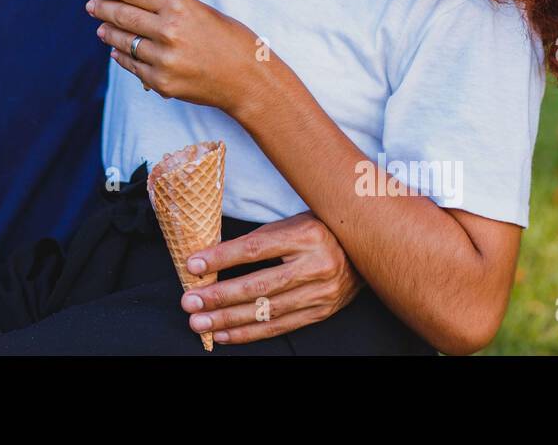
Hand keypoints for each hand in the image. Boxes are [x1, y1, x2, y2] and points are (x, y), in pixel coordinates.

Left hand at [86, 0, 268, 115]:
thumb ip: (169, 4)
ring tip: (101, 28)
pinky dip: (121, 56)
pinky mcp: (161, 83)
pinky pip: (132, 66)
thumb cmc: (229, 40)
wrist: (248, 80)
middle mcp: (168, 31)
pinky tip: (116, 50)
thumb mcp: (201, 11)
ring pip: (122, 42)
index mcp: (180, 5)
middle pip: (122, 15)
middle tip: (91, 5)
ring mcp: (163, 59)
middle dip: (101, 8)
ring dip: (108, 33)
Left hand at [179, 212, 361, 344]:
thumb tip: (212, 257)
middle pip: (259, 285)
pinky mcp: (321, 312)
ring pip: (267, 311)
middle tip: (190, 302)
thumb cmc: (319, 232)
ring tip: (200, 322)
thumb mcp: (291, 224)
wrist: (367, 251)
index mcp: (305, 235)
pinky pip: (280, 327)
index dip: (222, 258)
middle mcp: (315, 265)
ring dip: (228, 319)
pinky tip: (224, 334)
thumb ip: (258, 240)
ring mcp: (320, 293)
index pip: (255, 249)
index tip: (193, 265)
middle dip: (219, 297)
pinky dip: (249, 333)